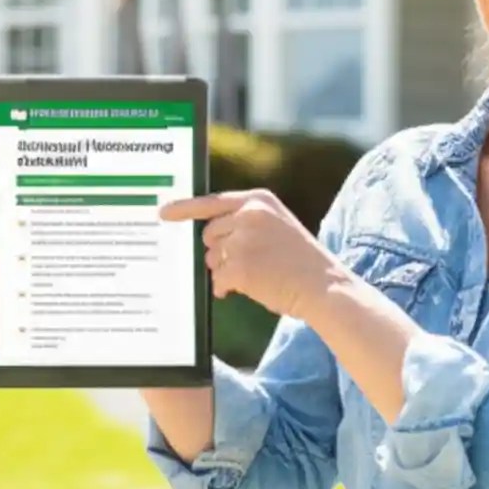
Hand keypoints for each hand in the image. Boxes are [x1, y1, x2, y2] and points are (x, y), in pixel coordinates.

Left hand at [158, 189, 348, 319]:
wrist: (324, 285)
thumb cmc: (301, 260)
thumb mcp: (277, 225)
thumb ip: (246, 221)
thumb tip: (207, 237)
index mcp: (259, 200)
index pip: (212, 201)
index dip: (184, 208)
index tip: (164, 212)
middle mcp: (249, 214)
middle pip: (209, 234)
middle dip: (219, 250)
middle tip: (246, 261)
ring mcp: (243, 240)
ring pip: (212, 257)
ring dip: (226, 269)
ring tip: (256, 274)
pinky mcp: (239, 266)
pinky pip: (218, 279)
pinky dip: (228, 288)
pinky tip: (249, 288)